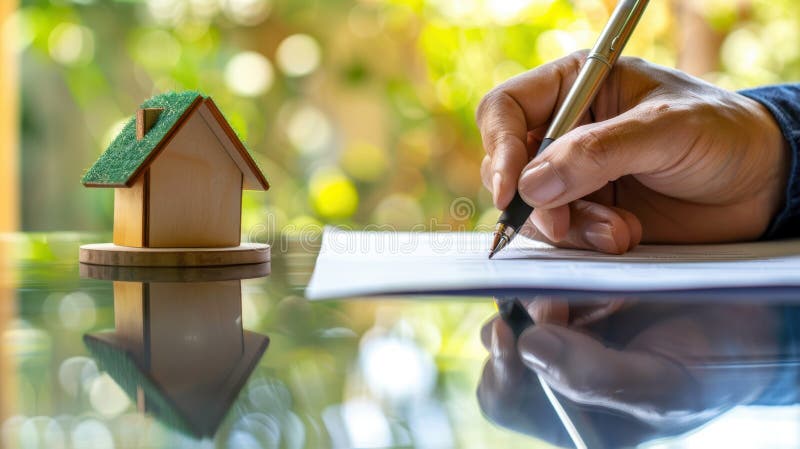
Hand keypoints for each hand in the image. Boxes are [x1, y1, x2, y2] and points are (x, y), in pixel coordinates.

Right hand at [477, 52, 788, 253]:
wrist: (760, 187)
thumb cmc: (721, 135)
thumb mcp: (664, 130)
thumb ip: (599, 152)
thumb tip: (532, 185)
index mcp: (575, 87)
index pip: (506, 110)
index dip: (499, 148)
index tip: (510, 189)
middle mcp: (565, 132)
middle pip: (510, 166)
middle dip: (536, 200)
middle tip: (564, 222)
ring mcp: (573, 177)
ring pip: (533, 209)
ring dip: (570, 227)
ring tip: (621, 231)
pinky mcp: (587, 215)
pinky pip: (560, 235)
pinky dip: (585, 242)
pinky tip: (626, 235)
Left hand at [477, 300, 781, 446]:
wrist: (745, 328)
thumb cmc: (708, 369)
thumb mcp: (662, 386)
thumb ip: (593, 377)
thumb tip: (527, 345)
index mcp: (569, 414)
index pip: (504, 397)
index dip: (499, 370)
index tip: (505, 331)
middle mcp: (557, 374)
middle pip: (504, 347)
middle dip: (520, 322)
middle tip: (554, 303)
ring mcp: (565, 332)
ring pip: (520, 305)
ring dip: (539, 291)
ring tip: (578, 289)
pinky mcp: (577, 295)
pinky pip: (546, 276)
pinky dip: (560, 268)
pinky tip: (595, 273)